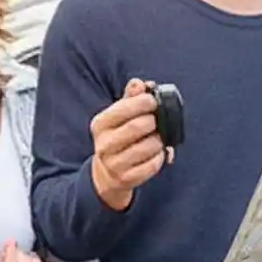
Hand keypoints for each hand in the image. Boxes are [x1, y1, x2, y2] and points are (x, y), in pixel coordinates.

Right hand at [89, 78, 169, 209]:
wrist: (107, 171)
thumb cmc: (118, 136)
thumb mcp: (118, 115)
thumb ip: (130, 98)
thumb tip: (139, 83)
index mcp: (100, 124)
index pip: (124, 109)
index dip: (143, 102)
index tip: (153, 101)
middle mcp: (104, 144)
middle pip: (137, 127)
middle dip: (154, 121)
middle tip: (157, 121)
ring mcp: (115, 163)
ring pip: (148, 147)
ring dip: (159, 140)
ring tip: (158, 137)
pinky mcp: (127, 178)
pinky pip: (153, 165)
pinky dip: (161, 156)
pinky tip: (158, 152)